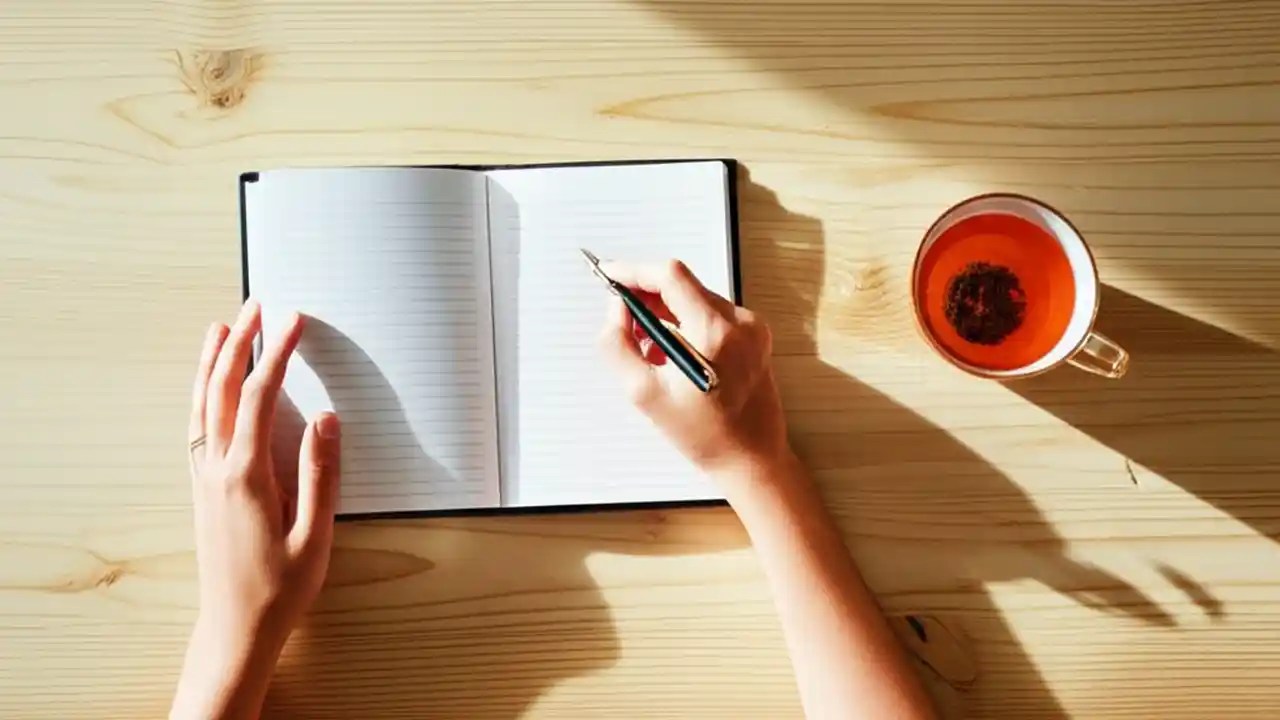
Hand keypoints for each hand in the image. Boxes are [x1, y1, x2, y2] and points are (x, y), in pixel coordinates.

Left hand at [173, 300, 340, 718]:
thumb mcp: (314, 534)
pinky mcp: (201, 490)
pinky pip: (196, 427)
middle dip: (239, 343)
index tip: (293, 320)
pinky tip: (207, 389)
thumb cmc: (281, 587)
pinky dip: (201, 395)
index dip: (276, 353)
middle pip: (220, 390)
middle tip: (257, 307)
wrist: (235, 627)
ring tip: (221, 328)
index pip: (258, 396)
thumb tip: (326, 419)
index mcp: (246, 476)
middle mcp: (216, 470)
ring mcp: (203, 479)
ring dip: (210, 362)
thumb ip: (320, 473)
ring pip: (200, 406)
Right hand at [598, 260, 793, 484]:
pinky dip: (687, 324)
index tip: (612, 275)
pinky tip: (675, 355)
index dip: (634, 271)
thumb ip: (617, 345)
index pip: (670, 276)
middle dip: (647, 296)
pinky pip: (712, 314)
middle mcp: (739, 323)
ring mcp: (752, 328)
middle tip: (624, 319)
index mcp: (714, 333)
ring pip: (696, 298)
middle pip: (683, 284)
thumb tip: (615, 311)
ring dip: (666, 313)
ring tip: (651, 351)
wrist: (751, 458)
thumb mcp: (644, 394)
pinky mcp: (756, 336)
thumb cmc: (706, 435)